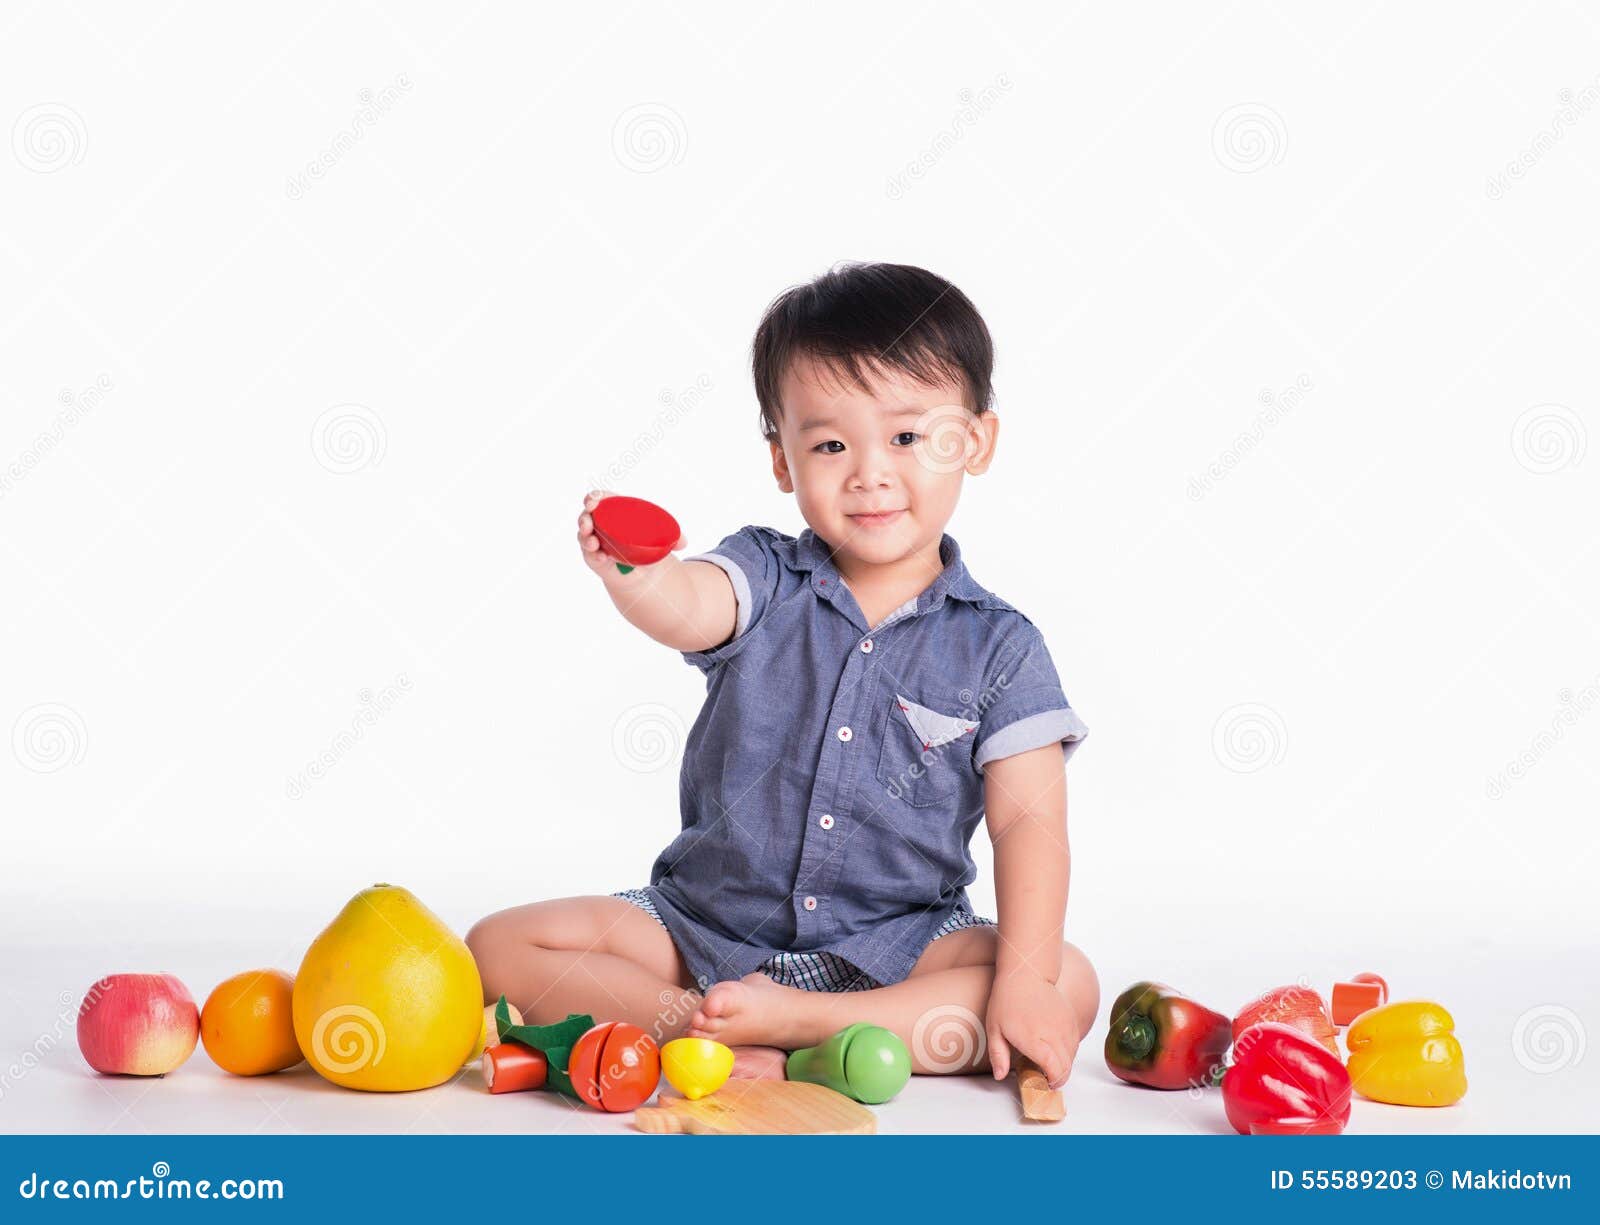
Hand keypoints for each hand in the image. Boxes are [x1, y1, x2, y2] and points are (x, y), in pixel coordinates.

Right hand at [576, 489, 686, 575]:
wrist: (641, 569)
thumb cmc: (645, 542)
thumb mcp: (661, 536)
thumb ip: (674, 537)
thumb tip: (683, 543)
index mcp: (614, 511)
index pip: (599, 498)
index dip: (593, 497)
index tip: (593, 501)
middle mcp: (601, 524)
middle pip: (586, 516)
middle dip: (584, 517)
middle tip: (589, 522)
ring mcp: (595, 540)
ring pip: (583, 536)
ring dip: (585, 538)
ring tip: (593, 542)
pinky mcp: (595, 558)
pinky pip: (589, 555)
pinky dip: (593, 555)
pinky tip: (601, 557)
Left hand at [985, 969, 1080, 1088]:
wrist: (1026, 973)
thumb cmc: (1007, 1001)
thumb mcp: (994, 1029)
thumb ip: (999, 1055)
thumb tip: (1001, 1076)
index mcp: (1034, 1039)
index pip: (1055, 1069)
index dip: (1053, 1081)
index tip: (1044, 1084)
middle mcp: (1054, 1034)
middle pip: (1066, 1067)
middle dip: (1058, 1078)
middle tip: (1045, 1079)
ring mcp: (1065, 1026)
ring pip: (1072, 1056)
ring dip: (1064, 1065)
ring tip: (1048, 1064)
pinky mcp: (1071, 1019)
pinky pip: (1075, 1043)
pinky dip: (1069, 1052)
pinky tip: (1055, 1050)